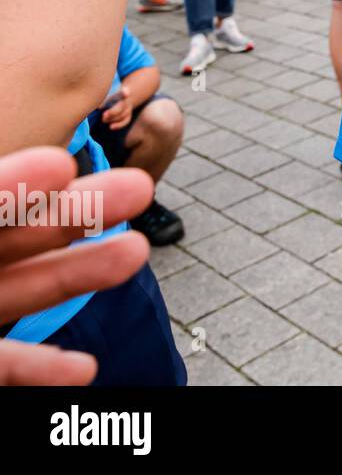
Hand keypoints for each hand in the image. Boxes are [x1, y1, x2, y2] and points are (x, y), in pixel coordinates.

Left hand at [0, 147, 152, 384]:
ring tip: (137, 253)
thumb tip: (22, 183)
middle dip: (76, 211)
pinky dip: (46, 367)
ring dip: (82, 274)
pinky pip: (8, 365)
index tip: (60, 163)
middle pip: (10, 238)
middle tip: (139, 188)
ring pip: (20, 292)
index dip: (12, 185)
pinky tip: (84, 367)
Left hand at [100, 86, 131, 130]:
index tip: (125, 94)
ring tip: (103, 119)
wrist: (119, 100)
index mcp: (119, 94)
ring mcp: (128, 108)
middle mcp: (125, 101)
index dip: (125, 93)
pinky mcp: (128, 116)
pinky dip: (118, 125)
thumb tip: (96, 107)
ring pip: (124, 114)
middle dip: (113, 112)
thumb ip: (101, 100)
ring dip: (113, 119)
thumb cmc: (108, 97)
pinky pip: (125, 121)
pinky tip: (110, 127)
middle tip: (103, 115)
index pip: (123, 92)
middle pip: (122, 106)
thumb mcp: (105, 96)